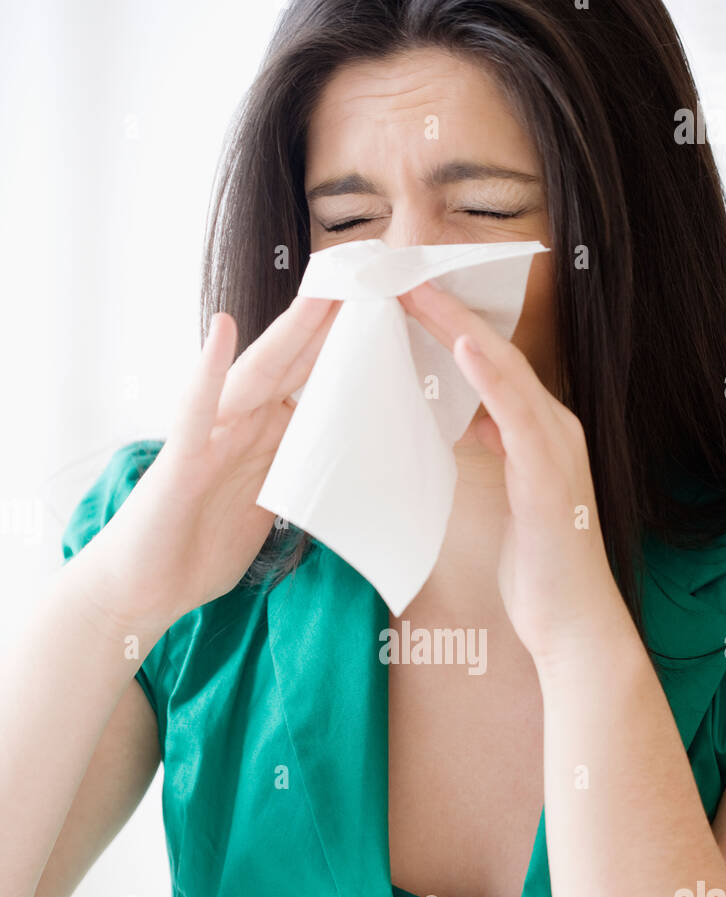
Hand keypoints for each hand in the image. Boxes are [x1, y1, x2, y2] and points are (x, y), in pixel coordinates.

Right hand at [76, 296, 339, 639]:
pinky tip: (222, 330)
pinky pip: (196, 409)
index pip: (311, 387)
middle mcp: (238, 427)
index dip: (346, 355)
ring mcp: (210, 438)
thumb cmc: (200, 548)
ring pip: (253, 376)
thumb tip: (347, 470)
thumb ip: (300, 481)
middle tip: (368, 284)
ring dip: (285, 335)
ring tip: (319, 295)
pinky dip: (209, 370)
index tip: (387, 321)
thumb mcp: (269, 510)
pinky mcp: (181, 460)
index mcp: (263, 438)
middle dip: (328, 329)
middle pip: (290, 368)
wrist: (145, 589)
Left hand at [399, 280, 623, 672]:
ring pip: (505, 370)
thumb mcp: (505, 497)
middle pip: (495, 352)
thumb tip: (459, 418)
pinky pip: (517, 414)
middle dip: (447, 309)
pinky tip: (462, 345)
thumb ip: (489, 453)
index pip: (487, 364)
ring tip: (415, 288)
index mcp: (537, 432)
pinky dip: (490, 376)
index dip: (446, 325)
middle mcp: (553, 428)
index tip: (403, 295)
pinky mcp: (549, 477)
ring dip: (458, 326)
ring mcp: (555, 448)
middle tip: (398, 271)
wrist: (573, 625)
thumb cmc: (537, 571)